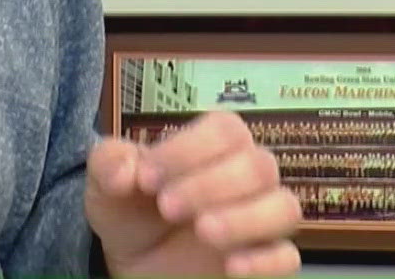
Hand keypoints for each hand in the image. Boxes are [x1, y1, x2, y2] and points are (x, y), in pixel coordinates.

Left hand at [85, 110, 300, 276]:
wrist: (134, 262)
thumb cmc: (131, 209)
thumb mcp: (107, 183)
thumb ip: (109, 163)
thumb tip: (127, 168)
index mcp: (215, 145)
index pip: (226, 130)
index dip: (189, 150)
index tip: (148, 178)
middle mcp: (247, 176)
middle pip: (258, 166)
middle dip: (211, 185)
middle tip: (167, 207)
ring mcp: (260, 219)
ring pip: (285, 207)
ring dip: (245, 218)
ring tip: (203, 231)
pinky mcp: (265, 259)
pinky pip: (288, 258)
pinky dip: (265, 261)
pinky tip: (231, 266)